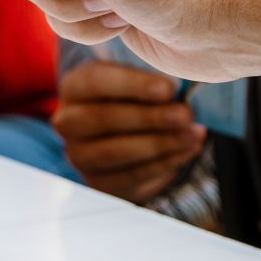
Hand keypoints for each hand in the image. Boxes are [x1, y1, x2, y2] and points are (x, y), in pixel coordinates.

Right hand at [53, 61, 204, 201]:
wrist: (125, 133)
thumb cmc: (135, 98)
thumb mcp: (139, 79)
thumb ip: (152, 80)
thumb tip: (183, 87)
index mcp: (74, 86)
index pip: (95, 82)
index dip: (132, 85)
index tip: (168, 88)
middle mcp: (67, 121)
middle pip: (102, 119)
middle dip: (149, 118)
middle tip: (184, 115)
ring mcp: (79, 155)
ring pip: (114, 152)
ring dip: (160, 144)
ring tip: (193, 134)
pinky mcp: (98, 182)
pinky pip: (130, 176)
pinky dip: (163, 164)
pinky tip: (186, 150)